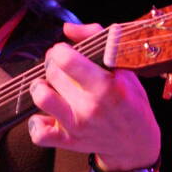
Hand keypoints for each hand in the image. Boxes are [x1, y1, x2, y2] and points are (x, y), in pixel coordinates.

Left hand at [27, 21, 160, 171]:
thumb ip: (97, 41)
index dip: (60, 51)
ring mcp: (77, 126)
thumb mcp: (124, 68)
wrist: (135, 143)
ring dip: (39, 88)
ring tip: (48, 86)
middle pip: (52, 74)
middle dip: (52, 65)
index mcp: (108, 86)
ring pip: (42, 98)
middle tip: (59, 67)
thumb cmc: (129, 102)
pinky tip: (47, 115)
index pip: (68, 60)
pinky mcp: (67, 142)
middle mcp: (91, 107)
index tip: (64, 52)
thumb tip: (67, 28)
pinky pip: (38, 133)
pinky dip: (36, 123)